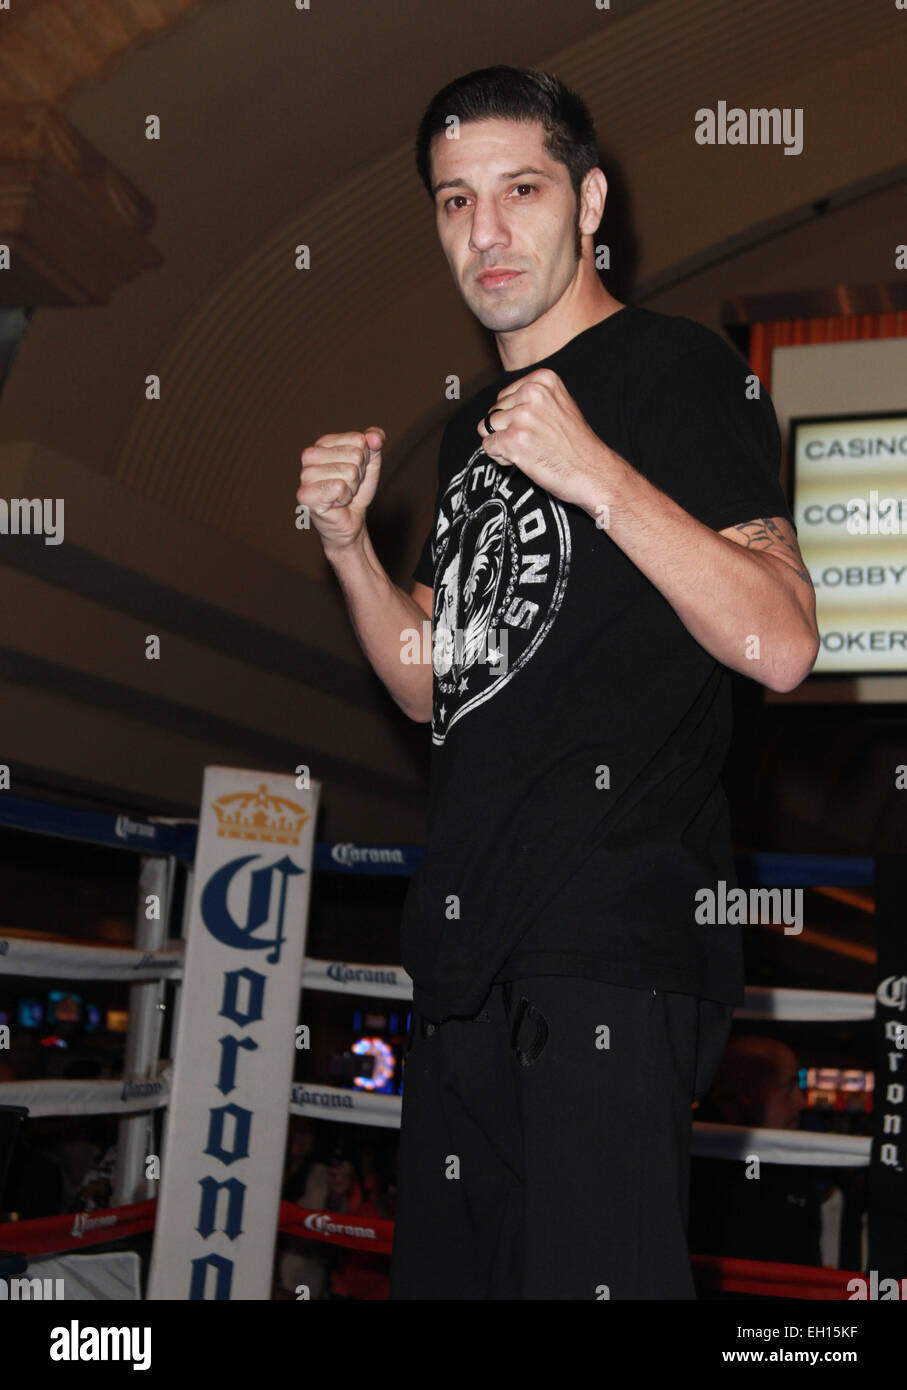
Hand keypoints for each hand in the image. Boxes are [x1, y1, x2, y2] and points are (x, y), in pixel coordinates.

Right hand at [297, 427, 383, 549]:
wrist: (350, 522)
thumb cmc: (356, 492)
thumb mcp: (371, 464)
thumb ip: (375, 444)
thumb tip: (374, 436)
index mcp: (322, 444)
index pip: (358, 440)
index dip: (364, 460)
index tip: (354, 473)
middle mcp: (309, 455)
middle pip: (355, 455)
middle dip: (359, 476)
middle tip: (347, 487)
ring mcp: (305, 475)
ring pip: (349, 472)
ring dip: (352, 489)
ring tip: (341, 495)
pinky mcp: (306, 494)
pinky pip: (340, 487)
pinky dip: (345, 498)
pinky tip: (336, 503)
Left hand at [478, 368, 612, 510]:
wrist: (593, 471)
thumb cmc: (576, 444)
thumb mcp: (559, 405)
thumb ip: (532, 400)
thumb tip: (497, 409)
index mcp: (543, 379)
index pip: (505, 396)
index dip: (514, 417)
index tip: (537, 428)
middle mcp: (531, 393)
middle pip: (494, 411)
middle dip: (506, 429)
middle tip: (534, 442)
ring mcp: (521, 416)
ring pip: (487, 428)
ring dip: (502, 443)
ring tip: (529, 450)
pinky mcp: (513, 439)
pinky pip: (488, 446)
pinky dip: (500, 457)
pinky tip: (523, 459)